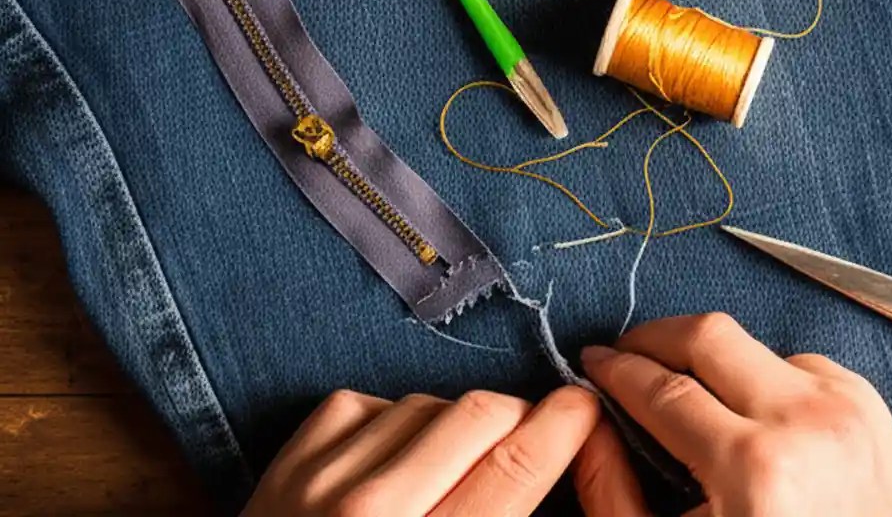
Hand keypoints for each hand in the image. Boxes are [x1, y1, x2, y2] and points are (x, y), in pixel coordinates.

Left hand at [242, 384, 609, 515]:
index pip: (515, 463)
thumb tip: (549, 460)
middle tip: (521, 445)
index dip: (566, 423)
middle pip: (480, 412)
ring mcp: (322, 483)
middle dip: (516, 418)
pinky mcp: (288, 465)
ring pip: (428, 402)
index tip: (585, 409)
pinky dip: (390, 423)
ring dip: (451, 426)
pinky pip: (366, 403)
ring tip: (445, 472)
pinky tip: (391, 462)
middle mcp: (372, 514)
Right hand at [579, 313, 891, 516]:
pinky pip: (799, 364)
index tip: (594, 361)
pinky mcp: (870, 406)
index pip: (663, 388)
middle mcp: (805, 422)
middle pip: (710, 335)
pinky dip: (765, 380)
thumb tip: (591, 419)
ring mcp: (846, 407)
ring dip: (713, 362)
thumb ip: (612, 490)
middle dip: (655, 337)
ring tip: (689, 395)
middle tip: (627, 353)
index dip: (617, 368)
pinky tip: (751, 416)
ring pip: (754, 345)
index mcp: (752, 468)